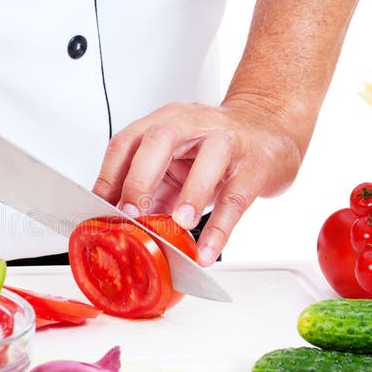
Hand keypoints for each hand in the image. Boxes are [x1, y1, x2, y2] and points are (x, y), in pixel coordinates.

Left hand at [92, 99, 301, 265]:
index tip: (99, 210)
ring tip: (178, 225)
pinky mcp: (257, 164)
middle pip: (161, 140)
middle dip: (140, 179)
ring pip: (208, 160)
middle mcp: (195, 122)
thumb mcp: (177, 162)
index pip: (128, 141)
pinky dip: (221, 228)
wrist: (271, 128)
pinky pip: (237, 197)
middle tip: (131, 215)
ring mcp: (229, 140)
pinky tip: (208, 250)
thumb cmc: (218, 147)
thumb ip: (152, 189)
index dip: (110, 176)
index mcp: (167, 121)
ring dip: (190, 194)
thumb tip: (120, 227)